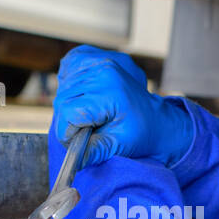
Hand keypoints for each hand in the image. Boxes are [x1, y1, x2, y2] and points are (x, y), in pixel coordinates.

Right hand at [52, 45, 193, 167]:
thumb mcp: (119, 145)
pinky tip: (83, 93)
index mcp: (109, 92)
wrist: (155, 118)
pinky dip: (70, 80)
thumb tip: (74, 160)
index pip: (69, 112)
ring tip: (90, 115)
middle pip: (63, 101)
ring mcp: (100, 62)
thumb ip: (95, 151)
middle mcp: (103, 71)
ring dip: (69, 104)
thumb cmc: (140, 133)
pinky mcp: (97, 58)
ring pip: (64, 87)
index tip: (81, 140)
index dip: (69, 132)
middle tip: (87, 131)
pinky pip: (70, 64)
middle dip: (68, 121)